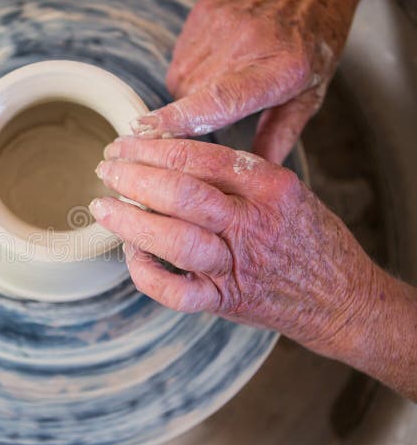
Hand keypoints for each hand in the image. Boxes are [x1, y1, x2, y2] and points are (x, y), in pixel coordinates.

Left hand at [90, 137, 377, 345]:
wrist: (340, 297)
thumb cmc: (305, 237)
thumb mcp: (284, 190)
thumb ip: (236, 175)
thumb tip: (169, 157)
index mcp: (269, 186)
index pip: (200, 157)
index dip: (153, 148)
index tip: (124, 145)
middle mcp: (252, 222)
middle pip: (181, 192)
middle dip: (133, 178)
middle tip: (106, 170)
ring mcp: (237, 264)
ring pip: (174, 239)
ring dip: (130, 221)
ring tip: (103, 207)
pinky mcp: (225, 300)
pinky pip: (176, 292)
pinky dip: (146, 273)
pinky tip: (131, 254)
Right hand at [132, 0, 378, 163]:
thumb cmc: (312, 43)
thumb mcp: (310, 95)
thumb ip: (280, 135)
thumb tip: (257, 172)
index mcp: (279, 71)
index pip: (222, 97)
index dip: (183, 117)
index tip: (149, 130)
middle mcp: (245, 45)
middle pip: (193, 97)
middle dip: (196, 115)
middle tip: (224, 110)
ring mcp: (220, 25)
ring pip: (181, 80)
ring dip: (193, 92)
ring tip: (226, 77)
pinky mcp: (203, 14)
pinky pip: (180, 58)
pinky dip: (193, 68)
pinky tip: (218, 59)